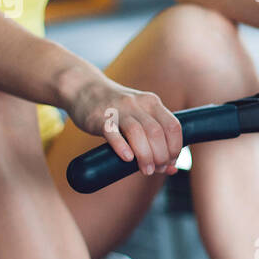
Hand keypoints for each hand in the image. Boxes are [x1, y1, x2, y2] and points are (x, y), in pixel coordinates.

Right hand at [66, 73, 184, 176]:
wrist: (83, 89)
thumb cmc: (116, 109)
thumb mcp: (140, 116)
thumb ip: (156, 138)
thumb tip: (172, 168)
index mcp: (152, 102)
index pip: (172, 126)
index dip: (175, 148)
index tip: (170, 162)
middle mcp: (137, 104)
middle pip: (156, 132)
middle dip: (161, 156)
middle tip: (156, 169)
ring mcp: (118, 110)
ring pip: (138, 133)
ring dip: (145, 156)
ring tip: (146, 170)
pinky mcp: (99, 118)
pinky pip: (113, 133)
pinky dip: (122, 147)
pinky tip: (128, 158)